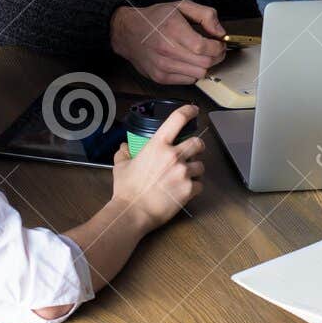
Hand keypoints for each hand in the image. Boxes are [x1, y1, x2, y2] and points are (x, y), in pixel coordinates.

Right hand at [110, 0, 226, 83]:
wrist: (127, 32)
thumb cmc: (155, 19)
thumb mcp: (181, 6)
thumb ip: (205, 15)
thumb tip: (220, 32)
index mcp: (173, 29)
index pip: (204, 47)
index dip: (218, 47)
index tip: (219, 42)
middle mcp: (166, 50)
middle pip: (205, 63)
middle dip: (216, 57)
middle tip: (215, 49)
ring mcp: (162, 66)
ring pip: (199, 75)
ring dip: (205, 65)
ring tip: (201, 55)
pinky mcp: (160, 77)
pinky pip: (188, 81)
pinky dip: (193, 72)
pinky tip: (188, 61)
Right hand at [110, 104, 205, 227]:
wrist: (133, 212)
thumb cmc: (126, 189)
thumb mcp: (121, 166)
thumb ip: (124, 153)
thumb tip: (124, 147)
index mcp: (158, 145)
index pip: (178, 119)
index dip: (189, 111)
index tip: (194, 110)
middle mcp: (174, 156)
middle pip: (198, 143)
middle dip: (197, 147)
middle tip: (192, 152)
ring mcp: (183, 173)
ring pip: (201, 165)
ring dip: (195, 169)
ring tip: (184, 176)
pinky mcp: (189, 189)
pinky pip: (199, 184)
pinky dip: (194, 187)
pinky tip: (184, 190)